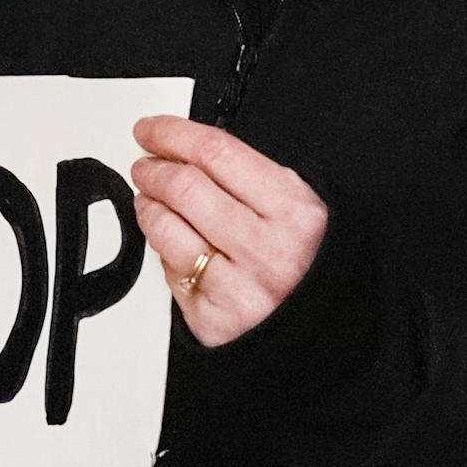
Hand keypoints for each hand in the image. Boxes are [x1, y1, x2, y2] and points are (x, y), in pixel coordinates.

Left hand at [129, 115, 326, 348]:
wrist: (321, 336)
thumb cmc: (310, 269)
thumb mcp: (304, 213)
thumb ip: (254, 180)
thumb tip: (192, 149)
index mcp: (294, 213)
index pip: (217, 153)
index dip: (172, 133)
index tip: (151, 130)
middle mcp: (265, 250)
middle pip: (183, 186)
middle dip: (153, 169)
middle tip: (146, 166)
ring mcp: (236, 287)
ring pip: (165, 228)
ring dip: (147, 206)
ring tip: (151, 200)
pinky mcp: (211, 318)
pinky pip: (169, 270)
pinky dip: (164, 249)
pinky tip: (173, 242)